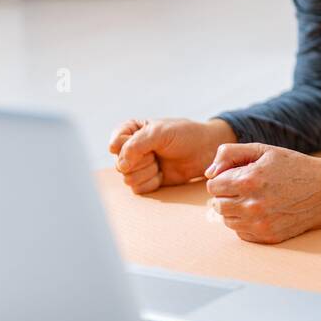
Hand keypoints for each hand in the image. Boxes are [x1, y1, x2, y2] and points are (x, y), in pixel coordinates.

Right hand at [109, 118, 236, 194]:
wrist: (205, 150)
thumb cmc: (185, 135)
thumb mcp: (160, 132)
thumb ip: (137, 144)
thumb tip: (121, 165)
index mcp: (131, 131)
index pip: (115, 143)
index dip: (128, 148)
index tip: (147, 144)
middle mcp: (131, 149)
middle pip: (120, 164)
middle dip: (141, 161)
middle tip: (157, 154)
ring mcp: (138, 166)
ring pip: (127, 178)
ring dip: (147, 172)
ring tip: (160, 163)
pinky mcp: (147, 180)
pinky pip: (137, 189)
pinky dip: (151, 183)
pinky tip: (162, 174)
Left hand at [205, 144, 320, 243]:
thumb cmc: (294, 167)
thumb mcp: (264, 150)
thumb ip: (230, 154)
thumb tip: (208, 172)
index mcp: (249, 180)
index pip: (213, 186)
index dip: (223, 179)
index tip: (237, 176)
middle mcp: (252, 205)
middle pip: (217, 205)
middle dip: (227, 195)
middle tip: (246, 187)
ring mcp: (260, 224)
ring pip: (227, 220)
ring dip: (235, 210)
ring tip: (254, 199)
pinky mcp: (267, 237)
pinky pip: (241, 233)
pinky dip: (246, 223)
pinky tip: (262, 211)